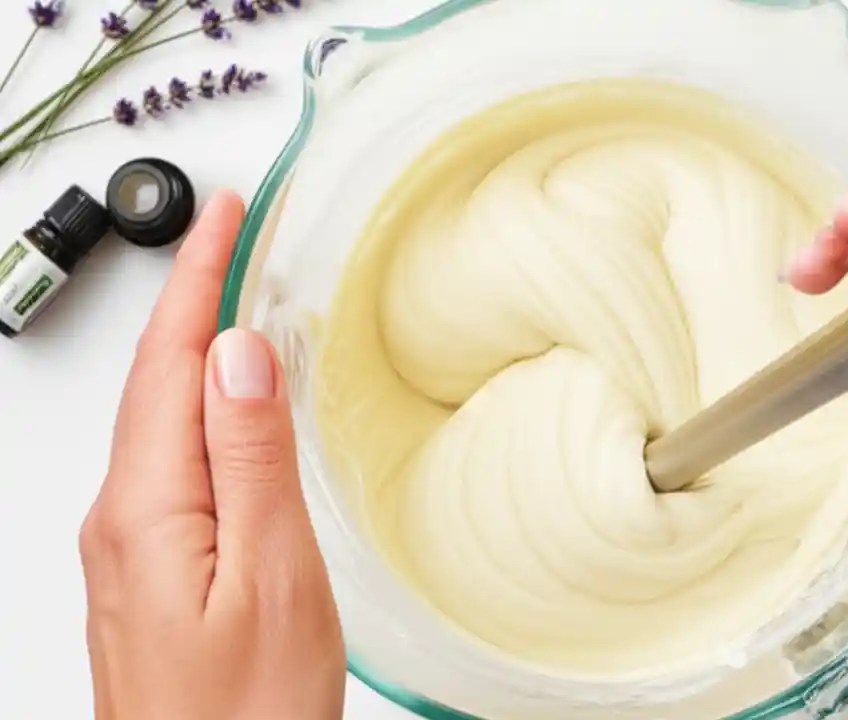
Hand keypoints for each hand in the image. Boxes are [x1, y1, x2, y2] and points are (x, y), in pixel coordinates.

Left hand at [79, 191, 345, 719]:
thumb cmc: (244, 711)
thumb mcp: (273, 578)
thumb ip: (251, 460)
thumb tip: (239, 355)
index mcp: (148, 508)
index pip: (173, 361)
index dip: (200, 276)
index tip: (224, 211)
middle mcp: (121, 519)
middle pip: (155, 380)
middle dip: (192, 295)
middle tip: (233, 232)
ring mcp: (128, 546)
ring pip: (160, 418)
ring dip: (195, 348)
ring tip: (232, 292)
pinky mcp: (147, 568)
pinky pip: (169, 461)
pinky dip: (198, 408)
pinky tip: (224, 402)